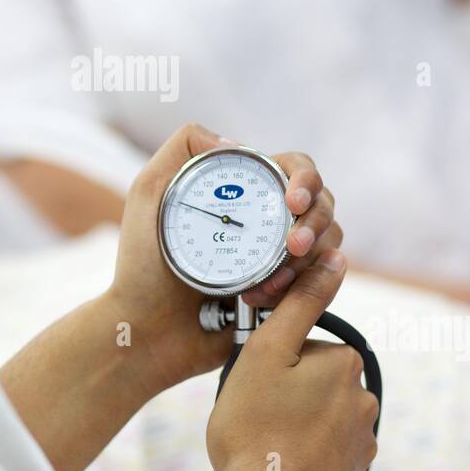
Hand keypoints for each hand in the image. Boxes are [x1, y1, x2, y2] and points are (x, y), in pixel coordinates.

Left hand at [107, 122, 342, 396]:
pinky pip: (321, 284)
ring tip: (268, 283)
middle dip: (315, 222)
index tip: (294, 201)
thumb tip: (231, 139)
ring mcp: (281, 259)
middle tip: (292, 246)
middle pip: (322, 205)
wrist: (147, 331)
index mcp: (244, 191)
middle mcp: (269, 221)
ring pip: (328, 243)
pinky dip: (301, 287)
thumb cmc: (141, 266)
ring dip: (307, 259)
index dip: (305, 179)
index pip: (295, 168)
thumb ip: (181, 150)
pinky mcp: (288, 297)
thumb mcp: (147, 197)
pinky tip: (264, 298)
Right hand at [206, 253, 378, 470]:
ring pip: (322, 425)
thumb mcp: (267, 350)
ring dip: (297, 431)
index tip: (256, 384)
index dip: (277, 363)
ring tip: (263, 448)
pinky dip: (304, 465)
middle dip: (290, 396)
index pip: (309, 349)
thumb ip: (302, 301)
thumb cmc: (255, 426)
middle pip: (317, 387)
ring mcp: (362, 451)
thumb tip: (336, 258)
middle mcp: (365, 405)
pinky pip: (325, 464)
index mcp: (346, 367)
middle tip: (255, 415)